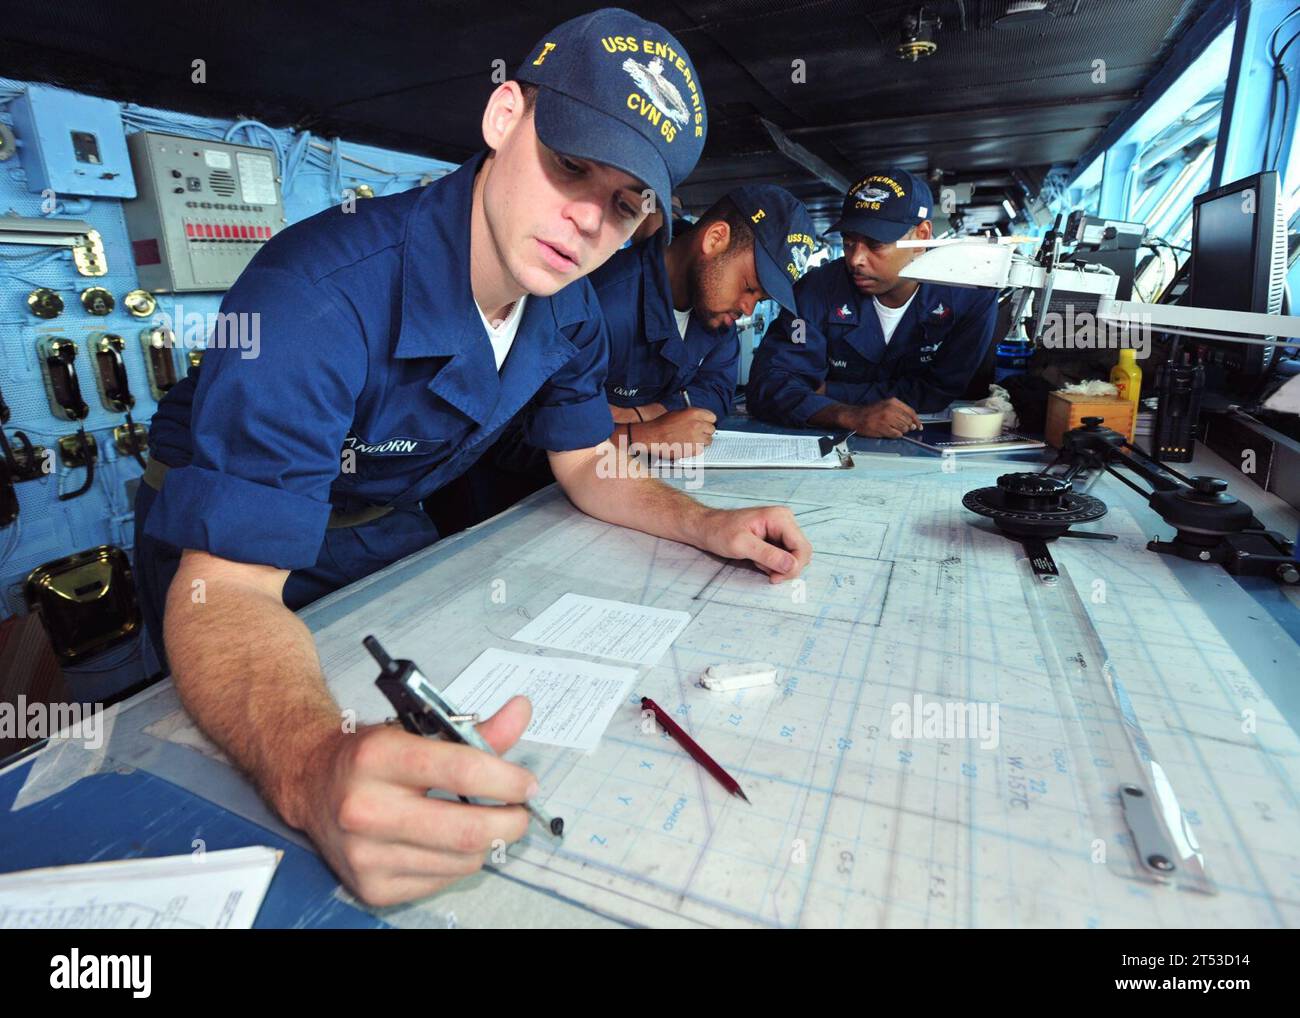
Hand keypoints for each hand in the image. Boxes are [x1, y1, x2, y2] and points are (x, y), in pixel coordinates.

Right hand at [299, 696, 537, 906]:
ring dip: (486, 843)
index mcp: (378, 757)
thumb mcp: (417, 730)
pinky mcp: (371, 886)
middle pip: (465, 829)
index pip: (460, 771)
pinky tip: (449, 842)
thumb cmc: (370, 755)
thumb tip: (521, 711)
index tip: (527, 784)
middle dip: (510, 823)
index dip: (506, 780)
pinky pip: (441, 881)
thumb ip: (474, 729)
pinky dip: (458, 863)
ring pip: (460, 861)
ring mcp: (365, 854)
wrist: (310, 783)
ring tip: (484, 824)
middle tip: (521, 813)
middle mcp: (365, 808)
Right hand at [637, 408, 716, 459]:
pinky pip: (701, 450)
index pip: (712, 417)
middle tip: (698, 434)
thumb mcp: (678, 413)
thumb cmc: (661, 426)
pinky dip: (696, 449)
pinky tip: (687, 446)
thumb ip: (692, 416)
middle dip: (705, 432)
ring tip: (691, 441)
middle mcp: (697, 424)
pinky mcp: (694, 449)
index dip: (708, 421)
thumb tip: (700, 420)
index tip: (706, 424)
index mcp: (694, 413)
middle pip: (712, 429)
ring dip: (702, 441)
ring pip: (708, 441)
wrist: (653, 437)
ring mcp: (697, 437)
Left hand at [697, 506, 811, 582]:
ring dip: (778, 566)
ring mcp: (782, 529)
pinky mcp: (776, 537)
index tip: (775, 577)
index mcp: (780, 518)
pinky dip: (773, 564)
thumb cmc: (719, 532)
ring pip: (793, 557)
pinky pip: (784, 556)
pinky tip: (758, 561)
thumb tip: (792, 566)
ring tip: (757, 562)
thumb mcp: (741, 545)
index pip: (802, 548)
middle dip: (786, 568)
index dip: (793, 567)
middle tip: (766, 573)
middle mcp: (785, 521)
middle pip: (801, 553)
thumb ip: (768, 555)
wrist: (706, 527)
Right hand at [848, 397, 921, 437]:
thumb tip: (913, 424)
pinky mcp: (882, 428)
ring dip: (901, 431)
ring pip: (903, 428)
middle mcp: (890, 409)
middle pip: (908, 421)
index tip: (919, 426)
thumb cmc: (871, 412)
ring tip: (893, 429)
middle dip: (908, 427)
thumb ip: (900, 412)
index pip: (910, 412)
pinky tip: (890, 433)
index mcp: (893, 402)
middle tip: (902, 429)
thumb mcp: (886, 405)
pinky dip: (895, 435)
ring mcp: (886, 419)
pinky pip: (896, 434)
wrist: (855, 416)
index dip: (917, 420)